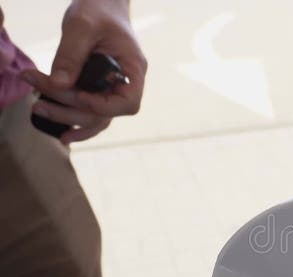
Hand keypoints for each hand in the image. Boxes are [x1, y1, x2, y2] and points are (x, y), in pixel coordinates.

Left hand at [22, 0, 146, 143]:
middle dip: (70, 111)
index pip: (127, 102)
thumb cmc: (98, 8)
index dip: (102, 106)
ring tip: (39, 112)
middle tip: (38, 104)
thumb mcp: (82, 26)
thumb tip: (57, 85)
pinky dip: (75, 119)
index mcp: (133, 69)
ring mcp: (113, 87)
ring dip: (68, 118)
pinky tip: (59, 128)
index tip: (76, 94)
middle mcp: (127, 83)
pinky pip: (91, 111)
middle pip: (105, 113)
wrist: (101, 3)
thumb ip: (70, 56)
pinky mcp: (99, 87)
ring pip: (96, 116)